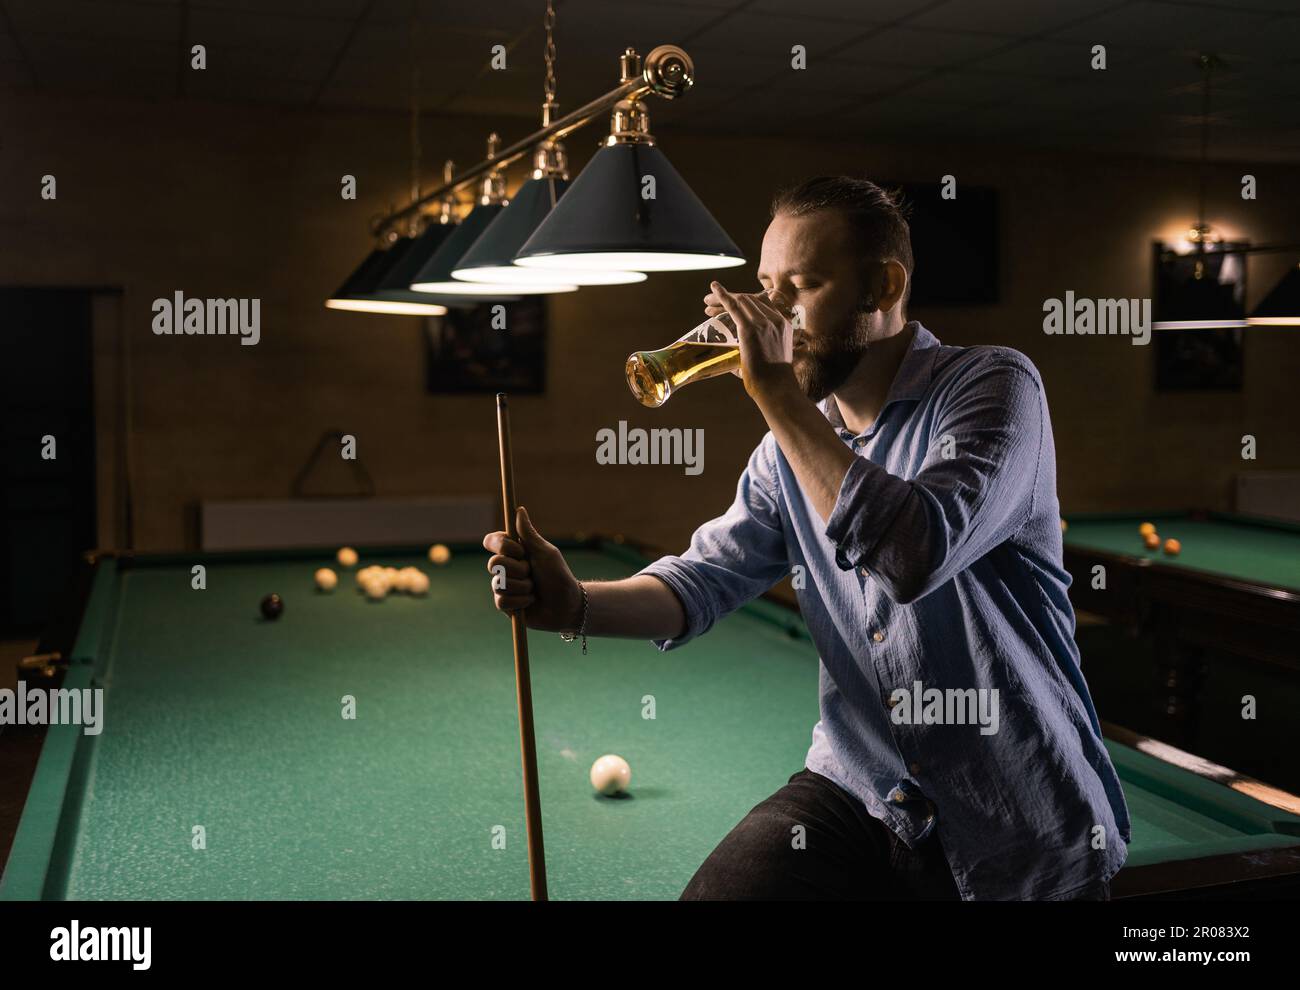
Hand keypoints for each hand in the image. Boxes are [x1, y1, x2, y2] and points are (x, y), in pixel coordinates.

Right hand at [482, 506, 583, 631]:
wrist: (567, 605)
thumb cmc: (558, 576)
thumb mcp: (545, 552)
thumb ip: (528, 534)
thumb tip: (519, 510)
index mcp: (513, 552)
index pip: (491, 541)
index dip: (502, 545)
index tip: (520, 550)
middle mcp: (505, 567)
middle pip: (494, 563)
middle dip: (518, 569)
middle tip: (532, 573)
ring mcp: (504, 586)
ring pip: (499, 584)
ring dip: (523, 587)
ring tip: (535, 589)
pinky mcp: (505, 604)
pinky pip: (502, 601)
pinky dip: (521, 601)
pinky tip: (531, 601)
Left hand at [707, 281, 795, 396]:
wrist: (777, 388)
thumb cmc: (771, 382)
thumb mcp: (770, 361)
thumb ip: (757, 355)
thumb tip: (736, 365)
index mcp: (783, 325)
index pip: (762, 304)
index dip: (745, 302)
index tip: (732, 304)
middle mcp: (776, 320)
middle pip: (750, 300)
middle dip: (731, 298)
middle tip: (711, 303)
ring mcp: (764, 323)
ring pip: (741, 301)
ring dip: (723, 298)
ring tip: (707, 301)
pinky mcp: (750, 329)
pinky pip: (734, 306)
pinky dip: (722, 295)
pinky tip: (714, 287)